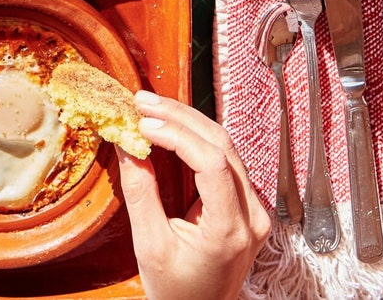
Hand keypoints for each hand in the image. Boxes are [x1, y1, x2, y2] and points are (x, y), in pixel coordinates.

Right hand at [117, 92, 270, 299]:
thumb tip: (127, 145)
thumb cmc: (177, 291)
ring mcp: (255, 209)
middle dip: (180, 117)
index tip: (144, 125)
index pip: (212, 164)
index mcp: (230, 231)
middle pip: (222, 146)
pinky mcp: (248, 204)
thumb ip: (140, 194)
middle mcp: (252, 216)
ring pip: (226, 147)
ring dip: (187, 123)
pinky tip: (171, 128)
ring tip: (152, 108)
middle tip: (143, 102)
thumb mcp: (150, 246)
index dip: (177, 136)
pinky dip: (196, 139)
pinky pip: (225, 159)